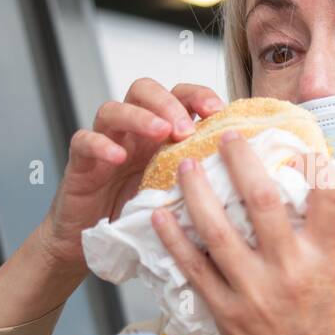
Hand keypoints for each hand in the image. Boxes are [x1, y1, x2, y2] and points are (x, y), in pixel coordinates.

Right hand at [38, 79, 223, 275]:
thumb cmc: (142, 216)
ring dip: (139, 116)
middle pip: (144, 89)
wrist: (95, 245)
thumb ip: (205, 176)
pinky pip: (83, 140)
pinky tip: (117, 156)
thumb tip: (254, 175)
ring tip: (160, 132)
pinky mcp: (80, 163)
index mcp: (161, 133)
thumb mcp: (180, 193)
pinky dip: (100, 144)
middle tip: (186, 127)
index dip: (198, 95)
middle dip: (168, 102)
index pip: (179, 95)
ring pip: (113, 109)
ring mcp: (105, 142)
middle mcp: (132, 131)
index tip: (218, 111)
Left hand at [151, 132, 334, 334]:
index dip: (314, 161)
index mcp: (327, 262)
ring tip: (184, 166)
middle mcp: (291, 272)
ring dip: (197, 191)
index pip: (329, 196)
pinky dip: (175, 240)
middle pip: (262, 200)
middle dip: (241, 160)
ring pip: (218, 229)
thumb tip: (300, 211)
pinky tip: (163, 217)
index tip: (296, 141)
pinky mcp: (227, 316)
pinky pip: (194, 270)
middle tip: (226, 135)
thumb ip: (320, 249)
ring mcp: (256, 294)